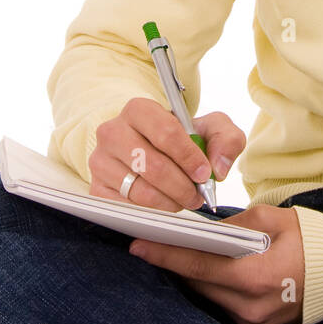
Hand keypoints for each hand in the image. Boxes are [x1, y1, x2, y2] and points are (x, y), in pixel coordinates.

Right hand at [88, 98, 245, 211]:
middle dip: (182, 186)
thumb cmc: (182, 139)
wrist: (151, 150)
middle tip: (197, 196)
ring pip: (140, 191)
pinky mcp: (96, 189)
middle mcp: (112, 131)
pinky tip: (164, 207)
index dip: (189, 157)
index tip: (205, 174)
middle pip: (152, 166)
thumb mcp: (210, 129)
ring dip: (169, 202)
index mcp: (139, 109)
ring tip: (183, 201)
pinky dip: (150, 213)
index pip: (166, 133)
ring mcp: (99, 161)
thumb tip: (218, 168)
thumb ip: (226, 139)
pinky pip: (126, 209)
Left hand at [129, 203, 304, 323]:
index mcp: (256, 277)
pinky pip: (223, 305)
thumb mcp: (272, 218)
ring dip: (195, 274)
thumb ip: (232, 226)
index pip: (199, 266)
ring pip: (208, 296)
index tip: (138, 245)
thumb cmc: (310, 238)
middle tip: (154, 240)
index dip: (166, 256)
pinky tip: (211, 269)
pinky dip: (214, 286)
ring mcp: (254, 323)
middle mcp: (251, 307)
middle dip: (177, 262)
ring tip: (181, 250)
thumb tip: (201, 231)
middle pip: (198, 283)